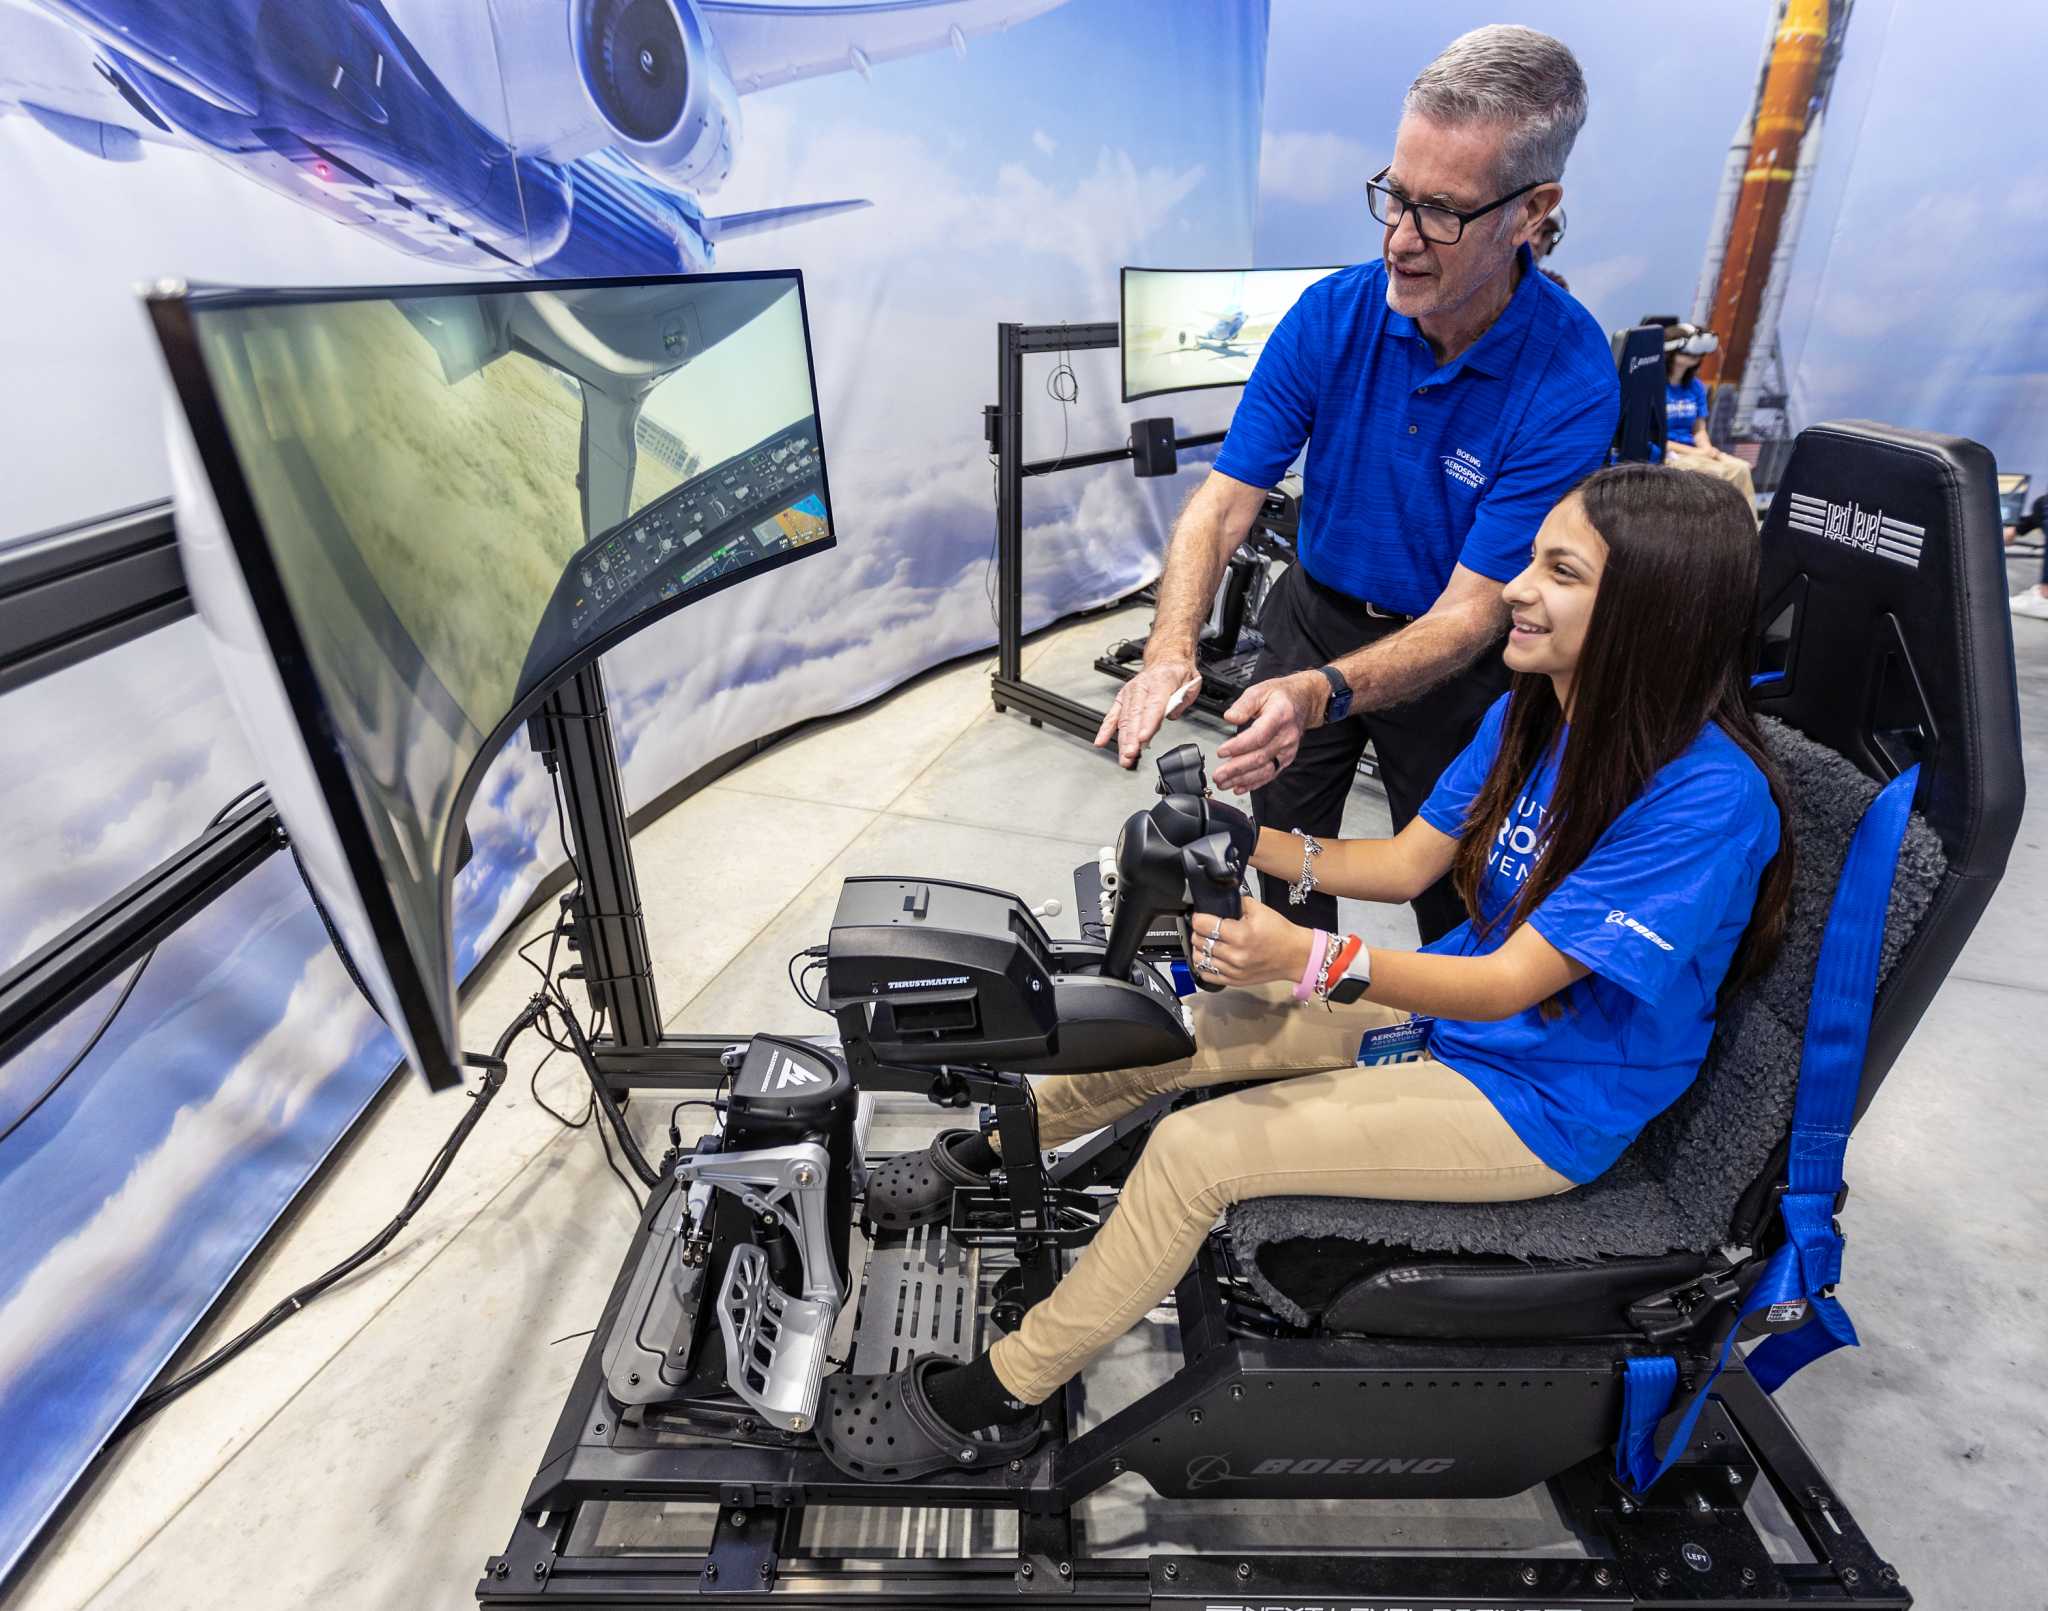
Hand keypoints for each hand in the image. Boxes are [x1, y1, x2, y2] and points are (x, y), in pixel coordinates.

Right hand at [1094, 657, 1197, 767]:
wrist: (1166, 659)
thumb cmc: (1177, 673)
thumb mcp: (1191, 684)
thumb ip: (1182, 701)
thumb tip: (1171, 715)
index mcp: (1161, 681)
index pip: (1153, 705)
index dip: (1147, 724)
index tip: (1143, 739)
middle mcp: (1142, 687)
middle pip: (1135, 715)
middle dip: (1132, 737)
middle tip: (1131, 754)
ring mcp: (1130, 693)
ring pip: (1124, 719)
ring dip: (1123, 740)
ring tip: (1124, 757)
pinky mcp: (1122, 698)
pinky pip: (1112, 715)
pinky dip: (1105, 729)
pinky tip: (1101, 742)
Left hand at [1188, 901, 1315, 987]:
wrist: (1295, 956)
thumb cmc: (1279, 932)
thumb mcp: (1260, 909)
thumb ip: (1237, 903)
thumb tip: (1219, 901)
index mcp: (1240, 934)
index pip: (1203, 925)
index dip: (1199, 917)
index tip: (1201, 915)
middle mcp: (1234, 955)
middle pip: (1199, 941)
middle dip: (1198, 931)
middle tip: (1205, 927)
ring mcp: (1233, 971)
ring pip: (1199, 959)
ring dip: (1199, 948)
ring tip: (1206, 941)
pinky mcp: (1234, 981)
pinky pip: (1207, 975)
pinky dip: (1203, 965)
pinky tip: (1209, 957)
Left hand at [1212, 672, 1324, 793]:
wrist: (1303, 702)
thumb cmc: (1280, 696)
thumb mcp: (1260, 690)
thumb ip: (1243, 704)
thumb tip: (1230, 717)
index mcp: (1280, 716)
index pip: (1259, 736)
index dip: (1239, 747)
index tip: (1222, 752)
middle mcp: (1286, 736)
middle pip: (1260, 757)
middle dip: (1236, 769)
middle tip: (1218, 775)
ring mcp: (1288, 750)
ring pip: (1264, 770)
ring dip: (1242, 780)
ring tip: (1224, 783)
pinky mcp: (1286, 759)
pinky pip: (1270, 774)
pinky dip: (1254, 783)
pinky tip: (1239, 787)